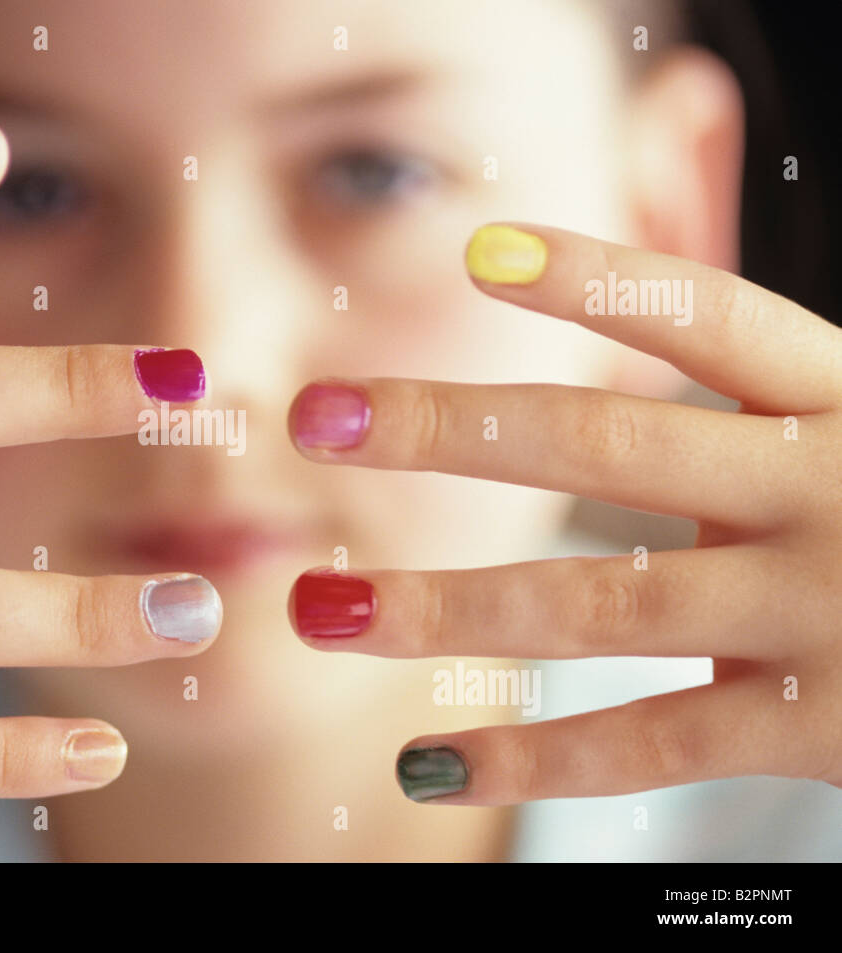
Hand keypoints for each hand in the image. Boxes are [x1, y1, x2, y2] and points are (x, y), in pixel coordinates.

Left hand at [285, 222, 841, 804]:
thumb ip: (748, 419)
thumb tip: (570, 406)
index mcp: (841, 401)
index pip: (706, 315)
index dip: (594, 279)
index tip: (478, 252)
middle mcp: (828, 488)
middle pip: (610, 441)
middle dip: (448, 429)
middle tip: (317, 418)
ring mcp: (824, 610)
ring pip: (602, 603)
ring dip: (447, 606)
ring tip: (322, 607)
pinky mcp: (821, 725)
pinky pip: (651, 742)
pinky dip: (534, 758)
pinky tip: (432, 761)